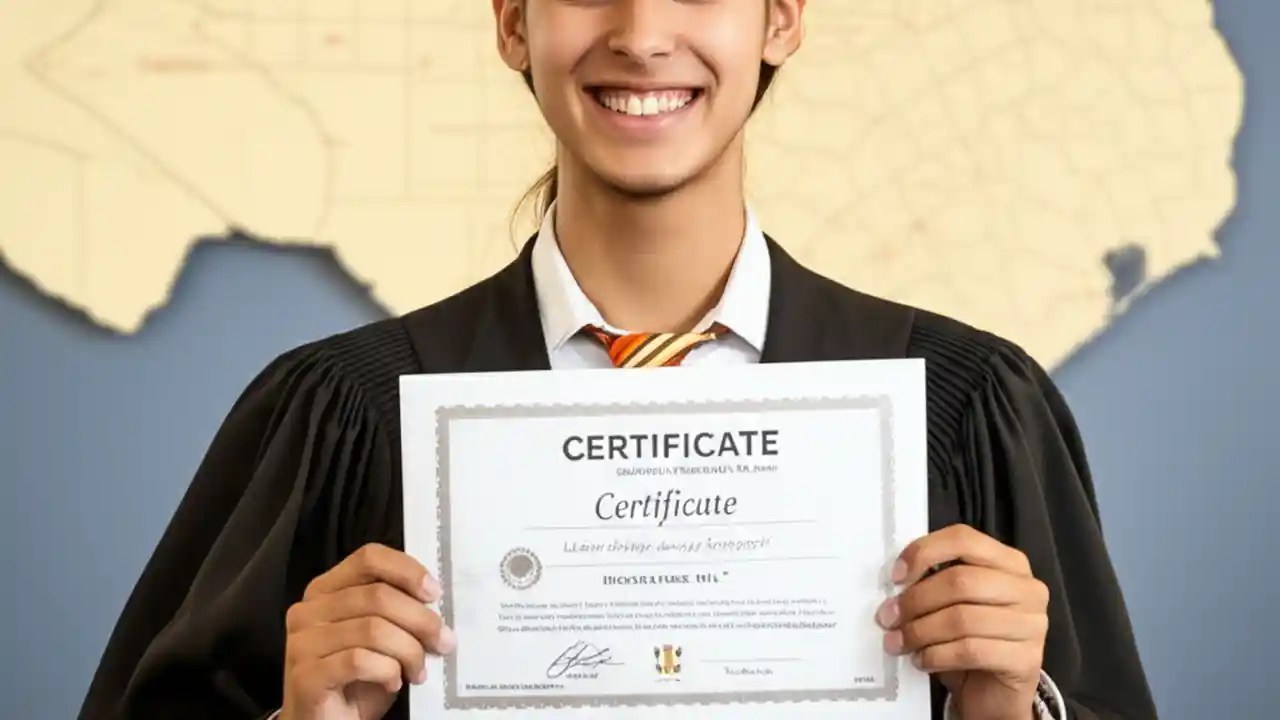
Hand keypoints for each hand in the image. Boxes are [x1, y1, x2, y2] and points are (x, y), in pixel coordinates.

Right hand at [280, 543, 455, 719]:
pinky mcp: (305, 675)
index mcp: (326, 590)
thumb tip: (437, 602)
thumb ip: (397, 612)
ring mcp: (302, 643)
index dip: (406, 570)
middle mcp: (308, 611)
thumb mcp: (381, 637)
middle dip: (420, 620)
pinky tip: (393, 683)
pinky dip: (387, 671)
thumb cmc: (358, 679)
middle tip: (443, 642)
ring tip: (418, 671)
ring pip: (372, 629)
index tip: (434, 593)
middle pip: (378, 596)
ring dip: (408, 651)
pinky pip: (358, 661)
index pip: (369, 558)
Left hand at [876, 525, 1047, 719]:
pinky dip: (936, 655)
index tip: (896, 576)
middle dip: (916, 600)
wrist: (995, 691)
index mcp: (1010, 562)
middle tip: (888, 617)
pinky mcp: (1027, 659)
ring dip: (919, 631)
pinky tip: (921, 660)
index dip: (924, 552)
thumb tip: (896, 583)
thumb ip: (935, 582)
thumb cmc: (971, 639)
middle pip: (960, 581)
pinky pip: (970, 651)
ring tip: (897, 642)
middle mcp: (1028, 589)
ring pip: (962, 619)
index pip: (964, 539)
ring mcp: (1033, 625)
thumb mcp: (953, 603)